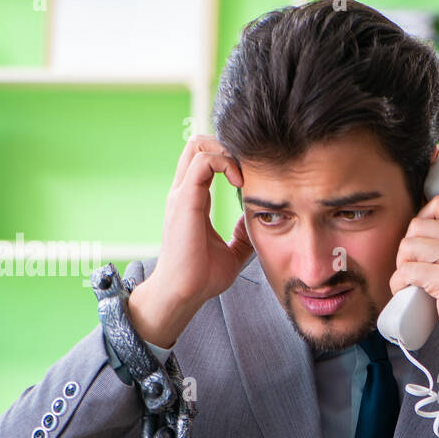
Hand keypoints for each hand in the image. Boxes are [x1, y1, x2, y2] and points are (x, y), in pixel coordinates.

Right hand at [128, 134, 254, 348]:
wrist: (184, 293)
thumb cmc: (202, 277)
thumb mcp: (232, 253)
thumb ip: (242, 236)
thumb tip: (256, 224)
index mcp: (193, 201)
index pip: (206, 162)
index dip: (229, 160)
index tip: (251, 178)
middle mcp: (184, 192)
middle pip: (197, 145)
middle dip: (226, 147)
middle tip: (248, 169)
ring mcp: (182, 194)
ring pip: (198, 145)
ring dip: (227, 152)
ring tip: (244, 176)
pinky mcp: (185, 199)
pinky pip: (203, 161)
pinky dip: (225, 162)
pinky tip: (240, 182)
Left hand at [388, 195, 438, 369]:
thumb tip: (420, 233)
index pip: (438, 204)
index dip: (420, 221)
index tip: (419, 245)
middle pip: (417, 225)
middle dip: (407, 249)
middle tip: (413, 269)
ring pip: (408, 246)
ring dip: (401, 267)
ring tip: (411, 282)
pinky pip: (407, 271)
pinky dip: (399, 284)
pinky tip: (407, 292)